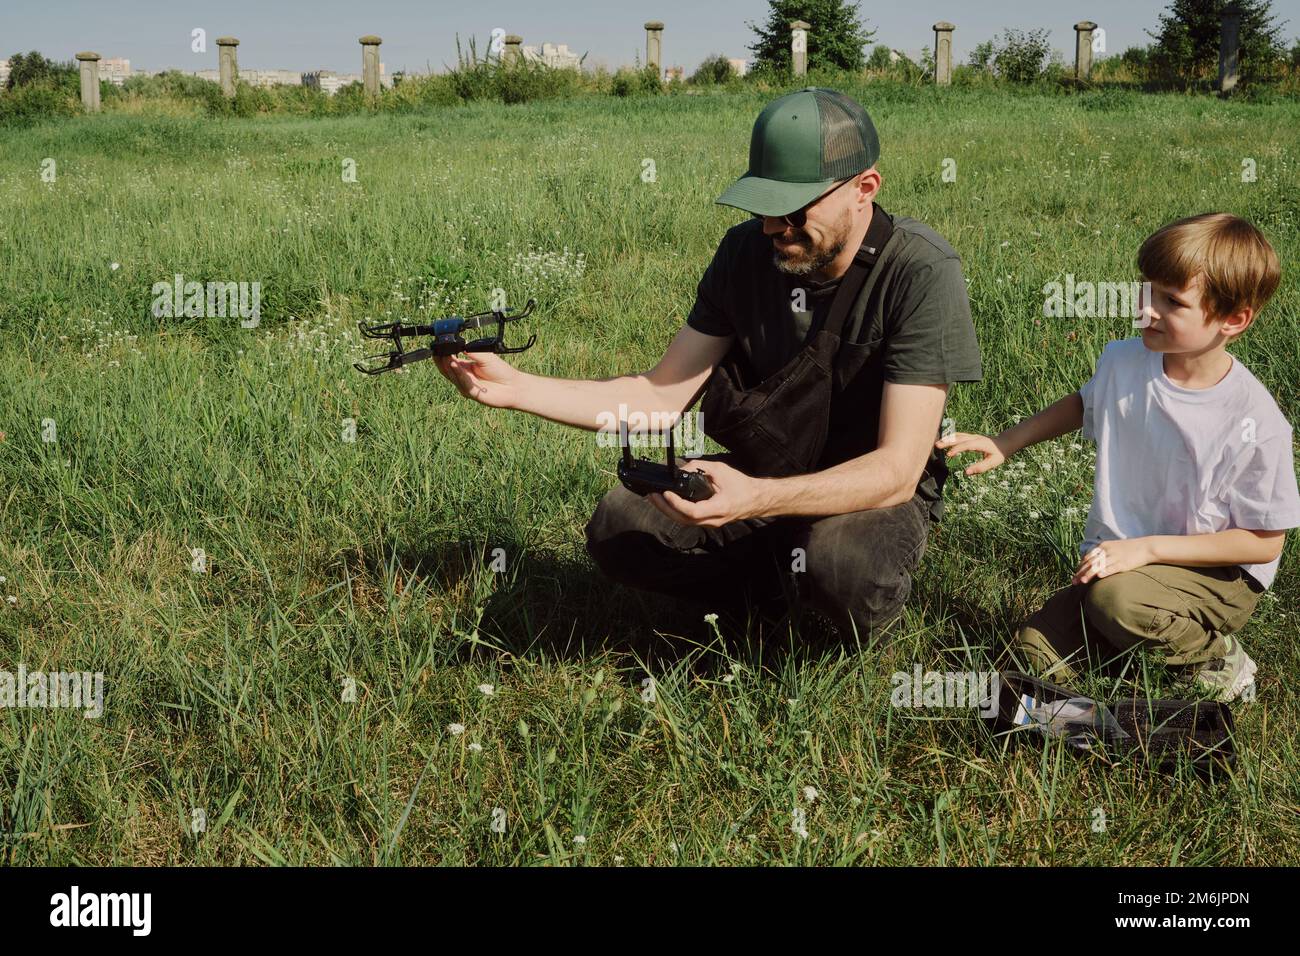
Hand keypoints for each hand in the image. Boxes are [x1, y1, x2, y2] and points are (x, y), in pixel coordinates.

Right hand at [434, 351, 521, 408]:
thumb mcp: (485, 356)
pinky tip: (454, 364)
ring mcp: (465, 386)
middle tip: (437, 351)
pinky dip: (457, 373)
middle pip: (446, 369)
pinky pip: (462, 381)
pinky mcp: (471, 393)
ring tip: (445, 355)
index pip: (448, 361)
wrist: (512, 385)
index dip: (442, 354)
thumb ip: (471, 350)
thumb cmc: (500, 371)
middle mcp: (462, 377)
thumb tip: (459, 343)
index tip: (437, 346)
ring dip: (448, 365)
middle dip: (441, 360)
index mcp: (464, 368)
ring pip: (452, 375)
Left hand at [646, 459, 768, 527]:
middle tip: (652, 496)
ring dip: (668, 511)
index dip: (677, 504)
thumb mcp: (721, 470)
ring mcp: (710, 523)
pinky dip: (676, 511)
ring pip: (684, 522)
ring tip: (655, 499)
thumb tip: (682, 469)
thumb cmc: (741, 485)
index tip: (666, 493)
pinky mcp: (708, 521)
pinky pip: (688, 520)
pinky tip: (668, 503)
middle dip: (665, 508)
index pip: (692, 512)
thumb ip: (700, 467)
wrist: (756, 499)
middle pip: (683, 520)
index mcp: (718, 508)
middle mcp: (713, 520)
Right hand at [934, 432, 1011, 474]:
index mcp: (981, 443)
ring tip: (937, 443)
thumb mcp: (993, 463)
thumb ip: (980, 468)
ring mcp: (972, 436)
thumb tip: (966, 472)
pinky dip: (951, 438)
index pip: (966, 445)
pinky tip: (944, 441)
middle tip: (937, 445)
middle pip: (960, 438)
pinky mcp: (971, 437)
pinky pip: (959, 436)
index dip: (957, 449)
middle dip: (948, 441)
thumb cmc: (999, 454)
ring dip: (948, 439)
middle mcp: (975, 438)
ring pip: (958, 436)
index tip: (949, 455)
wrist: (1005, 443)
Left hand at [1072, 537, 1153, 584]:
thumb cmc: (1129, 549)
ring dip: (1089, 574)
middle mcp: (1107, 551)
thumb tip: (1092, 564)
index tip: (1074, 575)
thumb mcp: (1113, 548)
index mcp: (1103, 546)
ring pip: (1099, 566)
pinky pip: (1112, 568)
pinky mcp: (1123, 563)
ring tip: (1082, 581)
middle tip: (1073, 582)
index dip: (1080, 567)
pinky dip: (1105, 571)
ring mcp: (1115, 557)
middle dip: (1081, 573)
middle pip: (1090, 562)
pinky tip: (1099, 576)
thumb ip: (1102, 555)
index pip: (1087, 557)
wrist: (1146, 547)